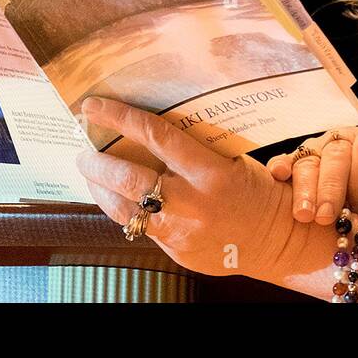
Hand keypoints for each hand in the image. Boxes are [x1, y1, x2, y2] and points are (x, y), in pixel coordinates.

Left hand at [75, 96, 298, 281]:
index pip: (158, 136)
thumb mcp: (230, 161)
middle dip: (97, 161)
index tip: (94, 106)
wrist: (275, 239)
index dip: (121, 118)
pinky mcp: (175, 251)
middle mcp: (192, 203)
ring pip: (123, 208)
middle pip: (129, 178)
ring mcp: (181, 231)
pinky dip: (121, 208)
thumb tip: (147, 129)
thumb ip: (192, 150)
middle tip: (82, 149)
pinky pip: (138, 227)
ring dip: (100, 187)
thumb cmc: (255, 190)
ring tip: (90, 172)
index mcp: (211, 172)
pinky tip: (113, 196)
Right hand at [266, 125, 357, 227]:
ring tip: (304, 215)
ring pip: (309, 160)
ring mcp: (317, 148)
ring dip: (305, 188)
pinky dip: (281, 166)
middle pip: (336, 155)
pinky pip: (285, 160)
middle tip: (325, 218)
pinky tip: (278, 174)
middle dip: (331, 188)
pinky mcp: (293, 161)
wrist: (357, 216)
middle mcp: (344, 141)